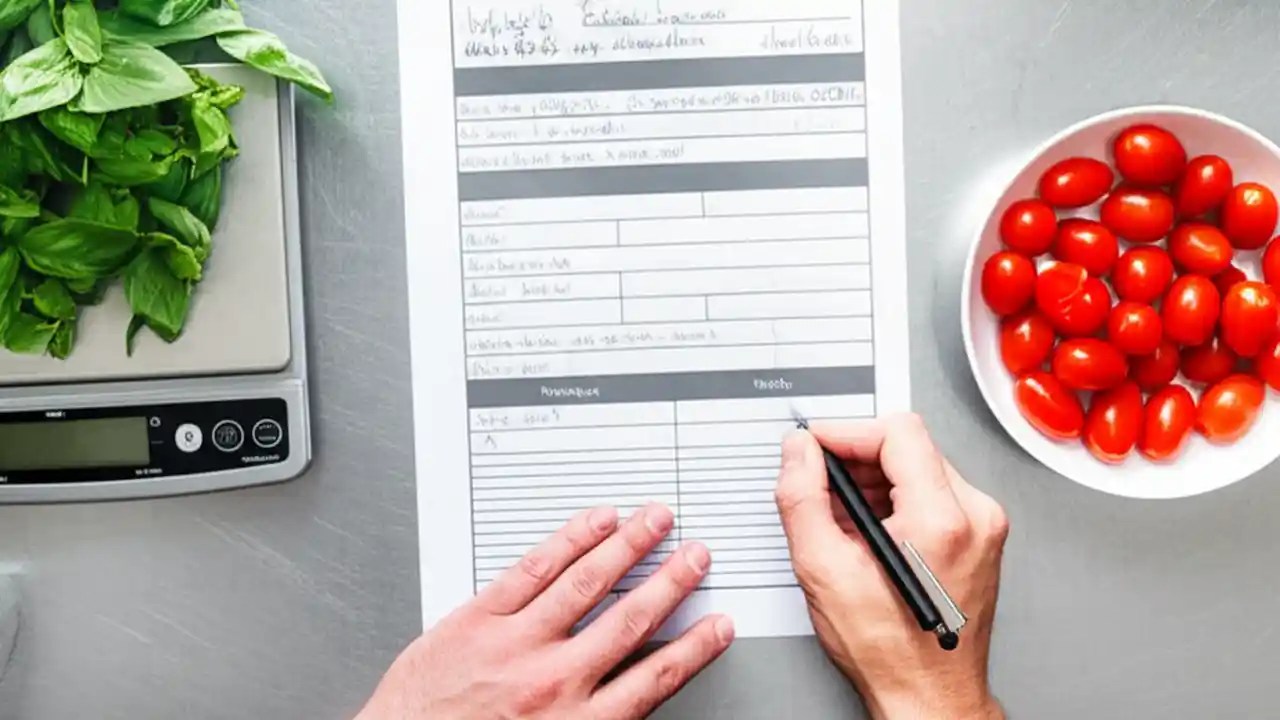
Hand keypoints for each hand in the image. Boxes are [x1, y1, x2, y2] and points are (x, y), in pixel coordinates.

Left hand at [357, 503, 733, 719]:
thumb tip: (627, 695)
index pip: (655, 677)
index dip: (695, 647)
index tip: (718, 626)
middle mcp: (553, 683)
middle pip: (631, 620)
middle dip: (672, 583)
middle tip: (696, 556)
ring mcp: (516, 645)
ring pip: (587, 583)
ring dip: (630, 547)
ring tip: (656, 522)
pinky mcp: (477, 619)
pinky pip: (533, 568)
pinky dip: (570, 540)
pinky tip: (594, 523)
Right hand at [775, 415, 1008, 719]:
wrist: (928, 695)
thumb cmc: (888, 650)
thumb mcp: (822, 569)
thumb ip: (802, 497)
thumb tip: (799, 452)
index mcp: (942, 518)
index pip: (896, 432)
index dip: (847, 433)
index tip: (816, 445)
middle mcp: (975, 515)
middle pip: (910, 447)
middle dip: (858, 460)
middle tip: (822, 486)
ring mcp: (983, 527)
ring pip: (921, 468)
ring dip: (875, 483)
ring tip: (843, 520)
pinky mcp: (981, 537)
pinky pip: (934, 494)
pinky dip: (896, 502)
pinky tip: (870, 533)